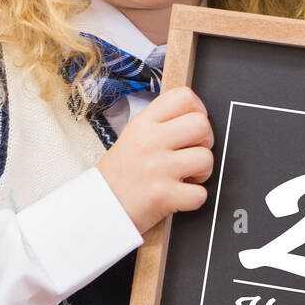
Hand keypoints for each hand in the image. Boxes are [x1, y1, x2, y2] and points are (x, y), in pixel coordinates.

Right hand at [95, 86, 214, 235]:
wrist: (98, 208)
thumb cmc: (120, 174)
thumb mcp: (132, 137)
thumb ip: (161, 124)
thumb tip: (194, 115)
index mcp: (143, 124)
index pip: (184, 97)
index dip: (198, 110)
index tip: (193, 126)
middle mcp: (150, 142)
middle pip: (201, 124)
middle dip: (205, 141)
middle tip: (191, 154)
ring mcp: (157, 168)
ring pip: (206, 158)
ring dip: (202, 172)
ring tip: (184, 176)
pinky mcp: (163, 195)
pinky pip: (200, 194)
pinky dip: (194, 198)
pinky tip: (179, 195)